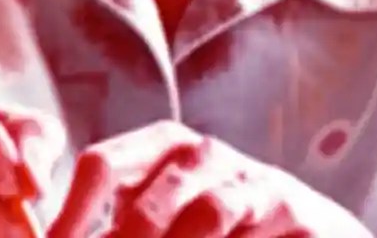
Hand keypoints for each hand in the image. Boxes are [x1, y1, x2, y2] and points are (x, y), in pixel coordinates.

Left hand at [47, 121, 370, 237]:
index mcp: (158, 147)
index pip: (100, 166)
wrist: (305, 229)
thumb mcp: (160, 216)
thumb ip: (117, 229)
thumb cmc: (218, 224)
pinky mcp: (293, 209)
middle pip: (146, 209)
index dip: (71, 218)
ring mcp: (251, 182)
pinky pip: (247, 234)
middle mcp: (201, 155)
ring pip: (203, 219)